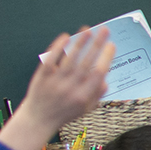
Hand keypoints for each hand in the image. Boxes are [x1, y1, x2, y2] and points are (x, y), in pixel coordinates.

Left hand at [0, 27, 113, 149]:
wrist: (38, 120)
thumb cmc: (64, 114)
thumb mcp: (86, 109)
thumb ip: (97, 95)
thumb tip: (106, 81)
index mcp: (84, 96)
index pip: (99, 73)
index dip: (106, 58)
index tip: (111, 46)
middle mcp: (71, 88)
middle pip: (87, 62)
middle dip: (97, 44)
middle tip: (104, 30)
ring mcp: (56, 82)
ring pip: (70, 58)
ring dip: (80, 42)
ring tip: (87, 29)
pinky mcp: (42, 77)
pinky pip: (51, 59)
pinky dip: (58, 47)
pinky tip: (65, 37)